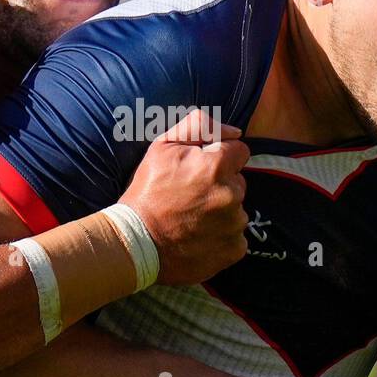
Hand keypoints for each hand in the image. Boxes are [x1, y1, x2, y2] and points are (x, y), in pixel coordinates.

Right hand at [119, 108, 249, 284]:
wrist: (136, 243)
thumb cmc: (147, 192)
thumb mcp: (163, 147)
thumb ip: (200, 127)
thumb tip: (235, 133)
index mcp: (216, 166)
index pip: (240, 152)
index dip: (221, 158)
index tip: (203, 170)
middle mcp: (231, 194)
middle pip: (238, 182)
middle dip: (221, 185)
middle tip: (192, 197)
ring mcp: (235, 224)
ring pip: (237, 210)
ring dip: (221, 212)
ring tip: (193, 219)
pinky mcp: (234, 249)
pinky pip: (236, 236)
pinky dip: (222, 236)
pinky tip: (199, 237)